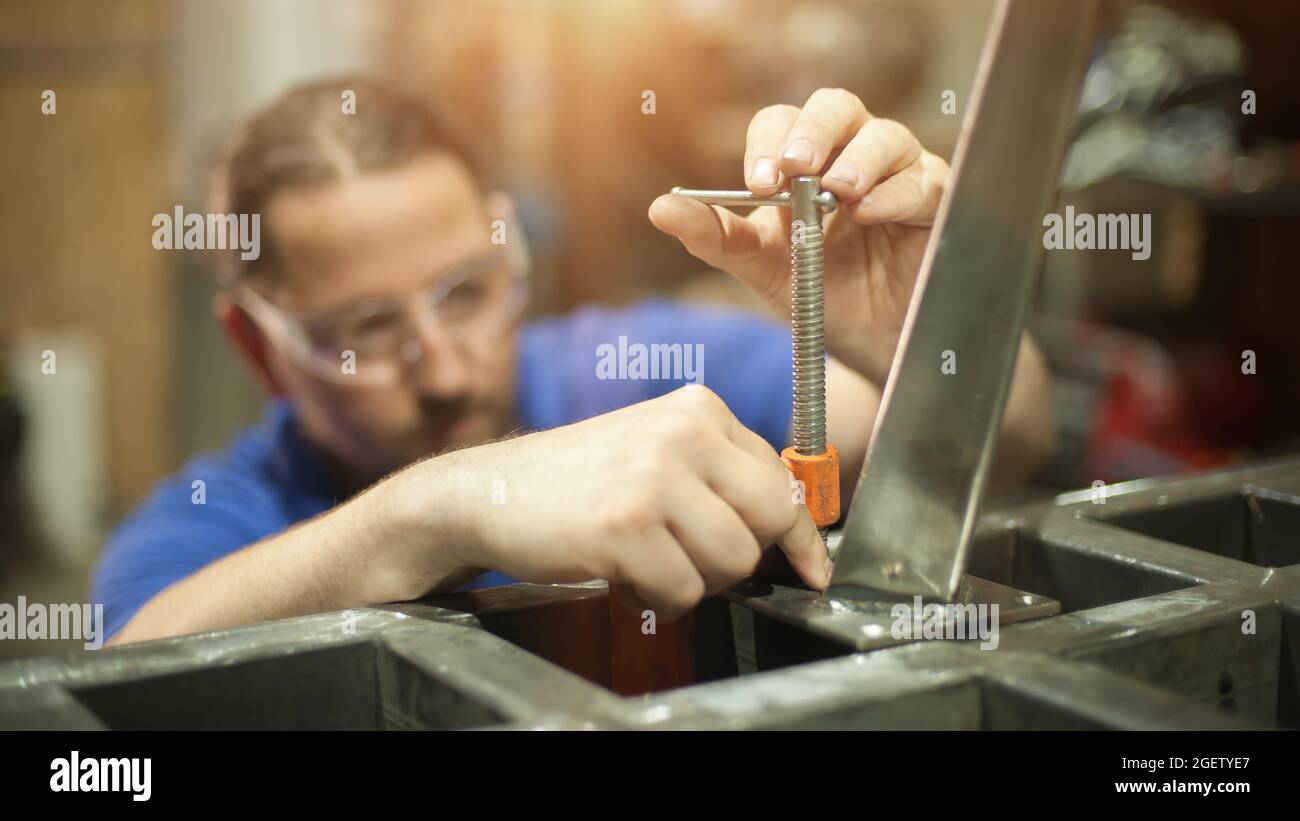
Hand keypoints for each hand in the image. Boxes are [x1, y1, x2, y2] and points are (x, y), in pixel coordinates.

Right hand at [394, 386, 828, 618]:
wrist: (491, 492)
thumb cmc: (577, 481)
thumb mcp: (655, 452)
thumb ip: (719, 476)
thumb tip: (792, 532)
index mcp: (698, 409)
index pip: (780, 479)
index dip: (798, 534)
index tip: (810, 567)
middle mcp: (682, 432)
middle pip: (769, 521)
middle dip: (743, 556)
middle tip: (697, 559)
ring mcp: (653, 476)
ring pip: (733, 562)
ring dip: (694, 580)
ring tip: (647, 559)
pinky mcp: (625, 525)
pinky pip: (683, 590)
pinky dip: (655, 598)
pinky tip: (621, 573)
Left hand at [649, 88, 950, 383]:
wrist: (871, 346)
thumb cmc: (821, 294)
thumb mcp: (762, 268)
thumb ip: (715, 238)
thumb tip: (659, 209)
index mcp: (805, 163)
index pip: (783, 124)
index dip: (768, 143)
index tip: (757, 185)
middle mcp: (852, 155)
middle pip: (837, 107)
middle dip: (812, 131)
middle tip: (794, 167)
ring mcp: (899, 173)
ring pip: (886, 136)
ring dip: (858, 158)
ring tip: (837, 191)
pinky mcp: (936, 202)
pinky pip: (923, 182)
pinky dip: (896, 193)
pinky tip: (871, 213)